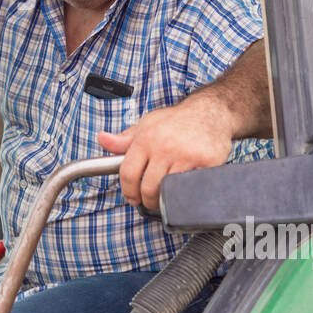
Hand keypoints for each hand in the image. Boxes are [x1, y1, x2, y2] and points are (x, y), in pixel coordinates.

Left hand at [97, 96, 235, 209]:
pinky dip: (187, 193)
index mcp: (147, 138)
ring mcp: (188, 156)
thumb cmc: (176, 120)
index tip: (131, 197)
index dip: (128, 191)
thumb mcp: (146, 124)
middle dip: (146, 200)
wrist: (210, 111)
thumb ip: (123, 139)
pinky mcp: (208, 163)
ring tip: (165, 197)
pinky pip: (192, 188)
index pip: (128, 173)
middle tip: (149, 201)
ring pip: (170, 191)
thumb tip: (102, 139)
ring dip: (166, 200)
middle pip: (149, 188)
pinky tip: (185, 189)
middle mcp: (165, 147)